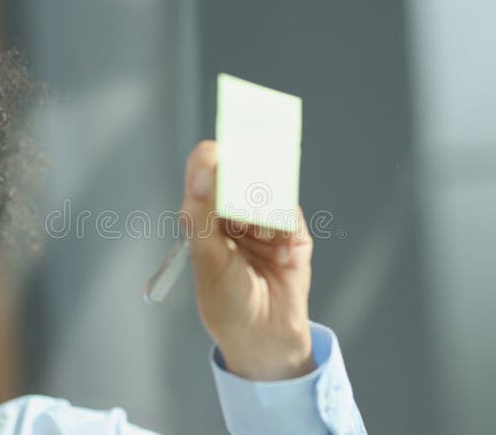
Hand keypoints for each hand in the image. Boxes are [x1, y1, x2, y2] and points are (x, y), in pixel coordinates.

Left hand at [180, 141, 315, 380]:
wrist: (263, 336)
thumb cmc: (227, 302)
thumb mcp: (207, 259)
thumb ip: (202, 215)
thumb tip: (203, 175)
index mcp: (204, 216)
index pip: (204, 171)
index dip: (211, 160)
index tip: (218, 159)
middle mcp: (233, 213)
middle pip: (239, 173)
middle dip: (241, 187)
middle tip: (241, 210)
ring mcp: (264, 220)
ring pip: (267, 190)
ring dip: (263, 213)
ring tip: (262, 240)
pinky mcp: (292, 232)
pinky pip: (289, 211)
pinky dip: (284, 230)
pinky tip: (280, 256)